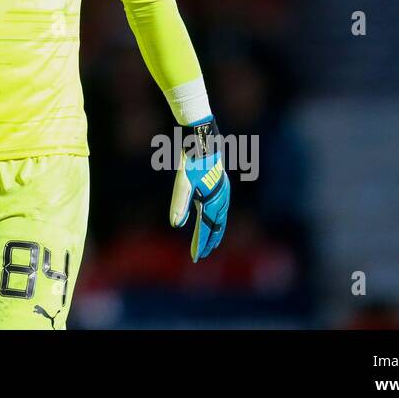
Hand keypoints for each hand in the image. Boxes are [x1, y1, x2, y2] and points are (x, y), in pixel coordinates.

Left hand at [168, 116, 229, 260]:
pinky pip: (222, 205)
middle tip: (203, 254)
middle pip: (216, 225)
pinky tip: (214, 215)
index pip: (206, 228)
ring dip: (216, 229)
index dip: (200, 243)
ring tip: (212, 240)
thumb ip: (180, 203)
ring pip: (221, 216)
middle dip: (209, 240)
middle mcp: (221, 197)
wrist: (202, 139)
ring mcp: (223, 189)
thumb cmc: (191, 161)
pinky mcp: (221, 182)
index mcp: (213, 200)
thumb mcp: (182, 183)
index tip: (195, 257)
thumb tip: (175, 224)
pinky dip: (219, 216)